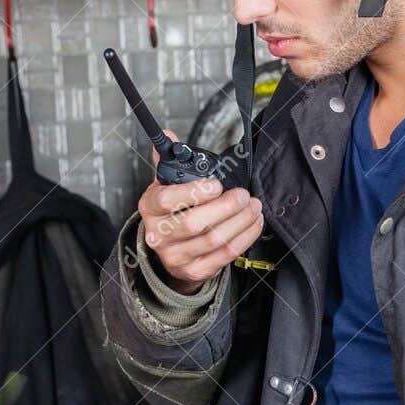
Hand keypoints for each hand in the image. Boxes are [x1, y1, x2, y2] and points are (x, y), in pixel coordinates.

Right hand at [138, 128, 263, 292]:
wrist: (170, 252)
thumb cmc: (171, 213)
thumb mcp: (165, 187)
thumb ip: (169, 161)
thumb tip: (169, 133)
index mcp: (150, 208)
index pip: (167, 200)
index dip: (194, 192)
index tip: (216, 185)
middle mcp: (159, 235)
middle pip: (195, 223)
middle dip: (226, 207)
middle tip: (244, 195)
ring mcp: (176, 256)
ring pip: (214, 240)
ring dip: (240, 222)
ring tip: (254, 206)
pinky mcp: (195, 270)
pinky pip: (225, 255)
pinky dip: (245, 237)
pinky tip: (254, 222)